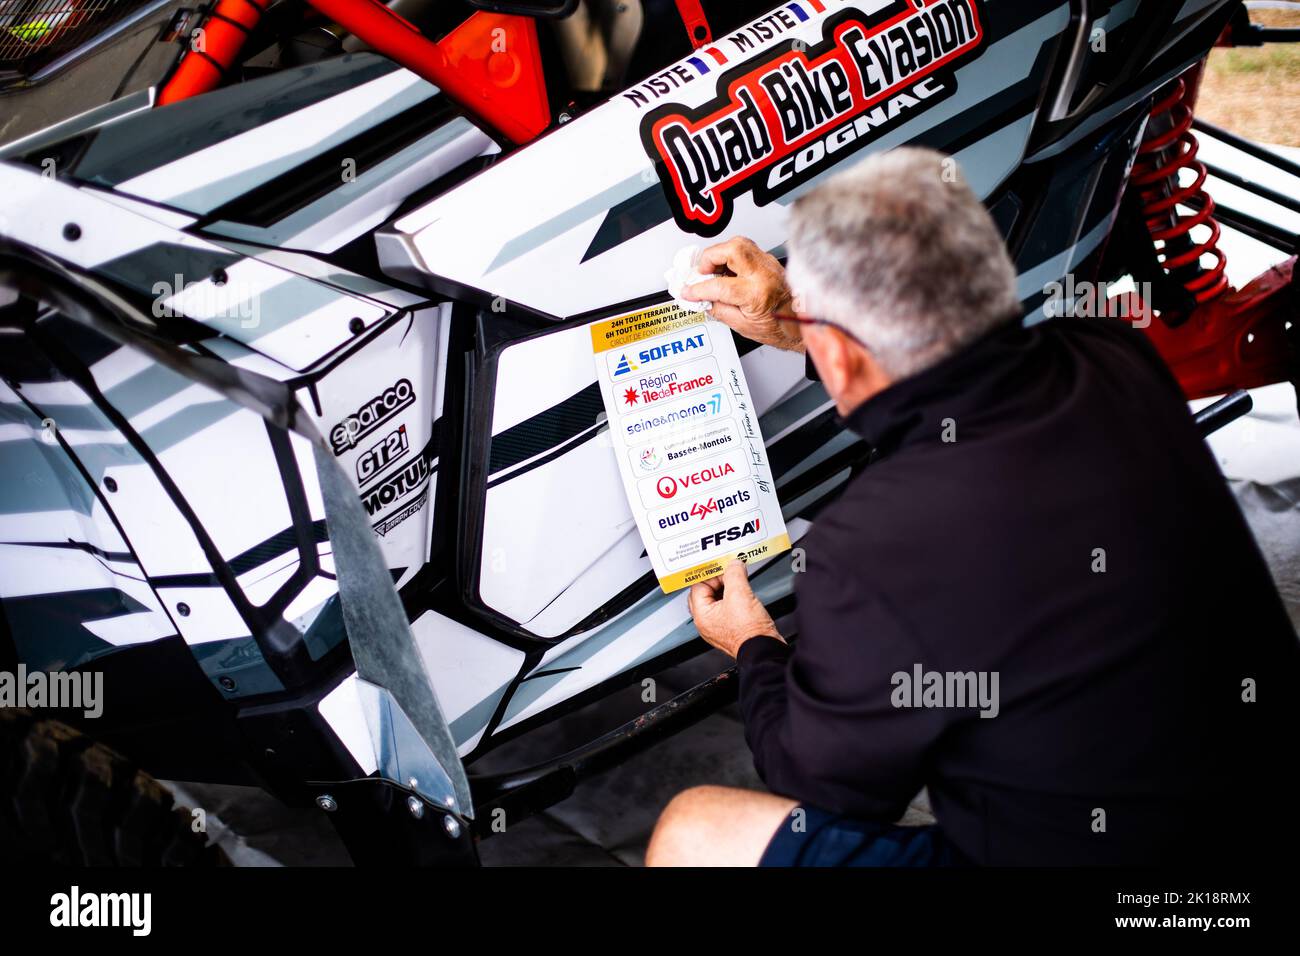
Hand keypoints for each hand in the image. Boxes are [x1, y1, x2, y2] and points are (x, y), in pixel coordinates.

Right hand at [681, 237, 803, 352]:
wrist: (802, 325)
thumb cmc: (780, 328)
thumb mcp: (743, 326)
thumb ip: (719, 310)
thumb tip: (702, 300)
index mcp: (757, 294)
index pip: (718, 286)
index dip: (698, 289)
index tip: (689, 292)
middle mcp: (764, 274)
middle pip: (732, 249)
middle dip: (710, 258)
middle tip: (702, 272)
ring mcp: (769, 264)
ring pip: (740, 243)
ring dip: (721, 253)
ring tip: (713, 270)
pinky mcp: (770, 261)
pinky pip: (748, 250)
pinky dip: (733, 256)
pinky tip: (728, 270)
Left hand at [687, 560, 782, 657]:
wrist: (765, 650)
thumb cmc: (749, 633)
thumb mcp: (740, 594)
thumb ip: (734, 574)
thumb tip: (734, 565)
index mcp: (702, 616)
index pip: (698, 585)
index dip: (712, 573)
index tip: (724, 566)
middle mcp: (707, 623)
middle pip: (706, 592)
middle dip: (718, 580)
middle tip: (730, 571)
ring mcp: (719, 626)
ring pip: (718, 600)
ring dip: (728, 588)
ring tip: (739, 579)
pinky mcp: (732, 628)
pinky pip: (729, 608)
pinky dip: (735, 598)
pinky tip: (745, 593)